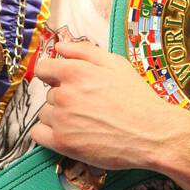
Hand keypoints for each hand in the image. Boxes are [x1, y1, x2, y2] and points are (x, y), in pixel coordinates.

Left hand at [30, 41, 182, 169]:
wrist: (152, 133)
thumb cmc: (137, 98)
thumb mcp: (115, 64)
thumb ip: (84, 51)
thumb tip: (59, 46)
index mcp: (74, 72)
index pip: (42, 69)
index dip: (52, 75)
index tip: (63, 83)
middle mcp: (63, 95)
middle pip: (49, 95)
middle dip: (63, 99)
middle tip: (88, 107)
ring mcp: (61, 120)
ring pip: (45, 115)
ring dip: (58, 117)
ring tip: (84, 122)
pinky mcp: (62, 143)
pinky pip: (38, 135)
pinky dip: (47, 134)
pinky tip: (67, 134)